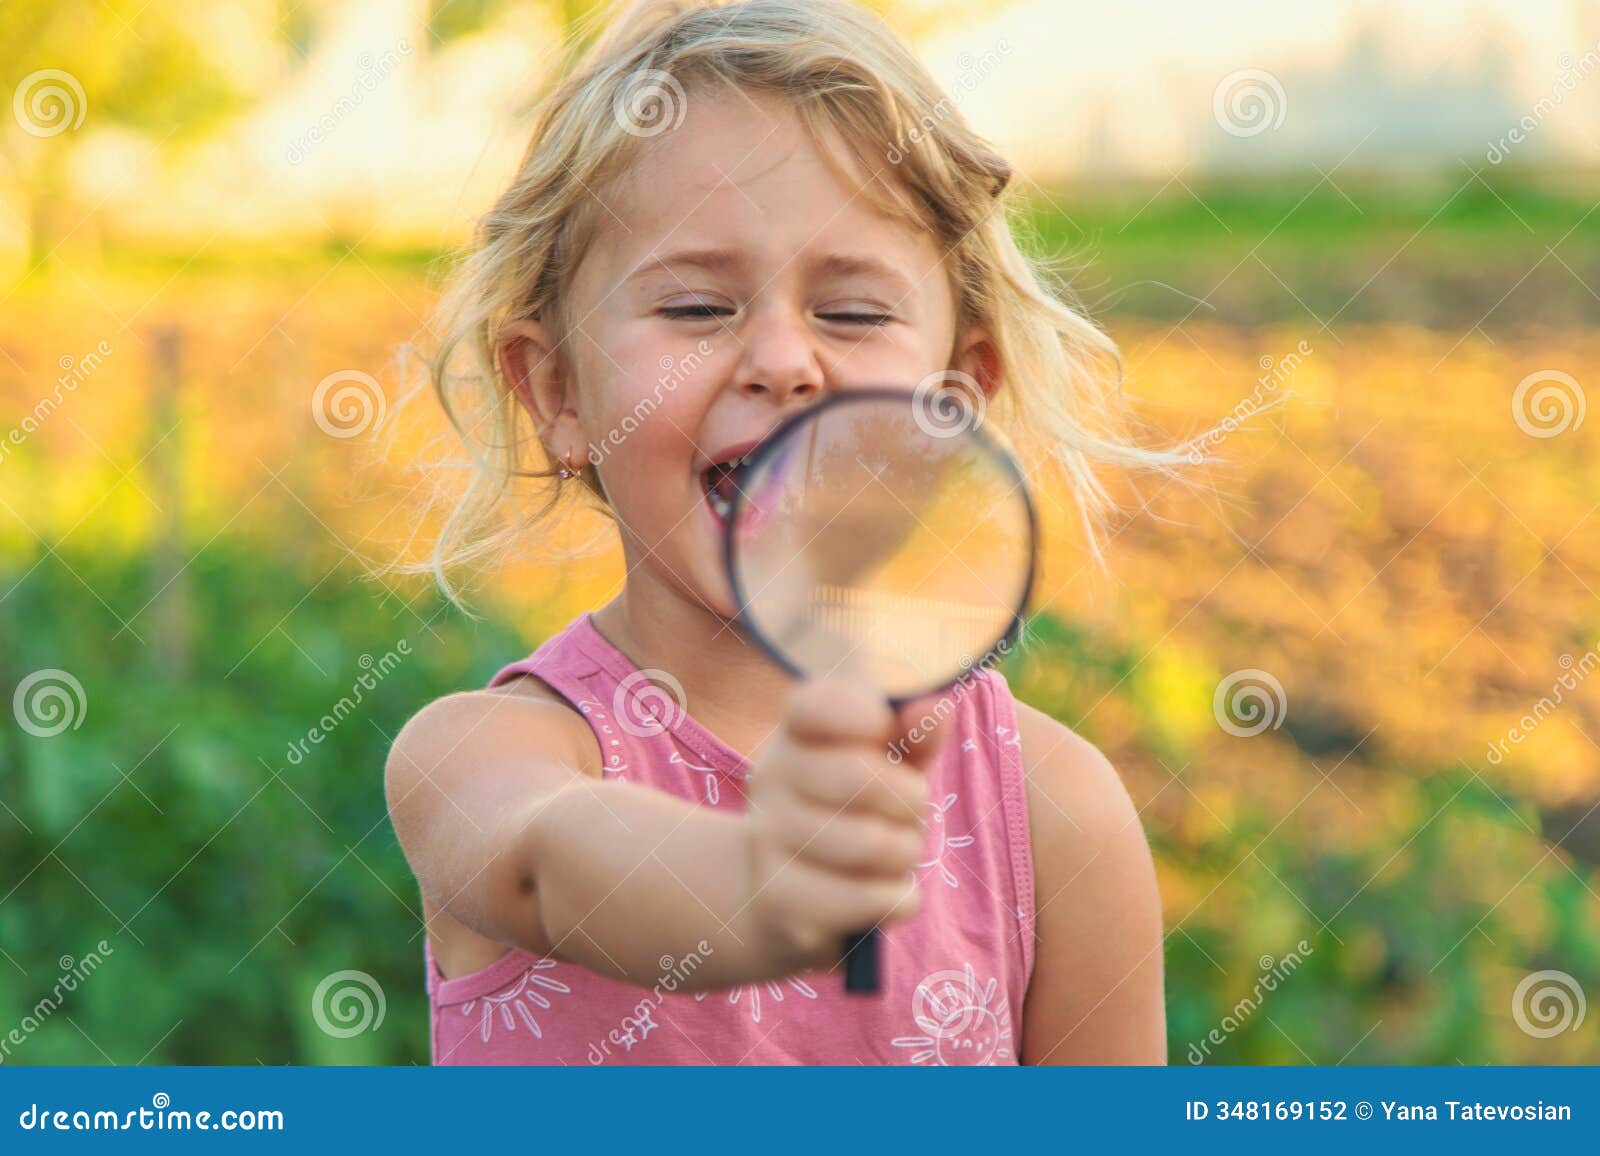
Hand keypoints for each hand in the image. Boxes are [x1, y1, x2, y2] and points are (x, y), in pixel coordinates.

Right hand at [740, 675, 944, 975]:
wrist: (782, 894)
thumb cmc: (852, 813)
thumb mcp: (887, 766)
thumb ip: (913, 735)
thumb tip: (935, 705)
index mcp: (795, 733)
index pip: (815, 704)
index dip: (864, 714)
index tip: (885, 729)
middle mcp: (770, 779)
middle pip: (861, 776)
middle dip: (911, 800)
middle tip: (909, 811)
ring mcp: (768, 840)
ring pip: (872, 844)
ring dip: (907, 853)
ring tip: (895, 854)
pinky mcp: (779, 900)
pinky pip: (872, 899)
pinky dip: (899, 899)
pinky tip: (883, 893)